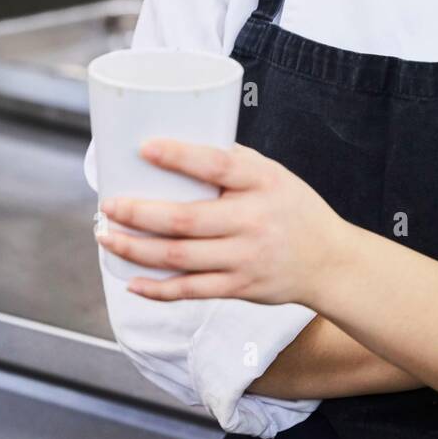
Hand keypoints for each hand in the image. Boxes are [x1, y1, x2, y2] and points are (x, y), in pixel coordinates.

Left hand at [96, 138, 350, 305]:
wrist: (330, 260)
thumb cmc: (294, 209)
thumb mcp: (274, 174)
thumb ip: (233, 164)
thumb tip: (178, 149)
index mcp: (263, 182)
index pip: (218, 165)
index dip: (179, 156)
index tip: (144, 148)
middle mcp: (254, 221)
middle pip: (186, 220)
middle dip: (138, 213)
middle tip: (109, 204)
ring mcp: (246, 258)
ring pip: (179, 258)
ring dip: (136, 249)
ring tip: (108, 236)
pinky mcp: (240, 287)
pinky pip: (191, 291)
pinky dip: (157, 289)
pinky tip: (132, 281)